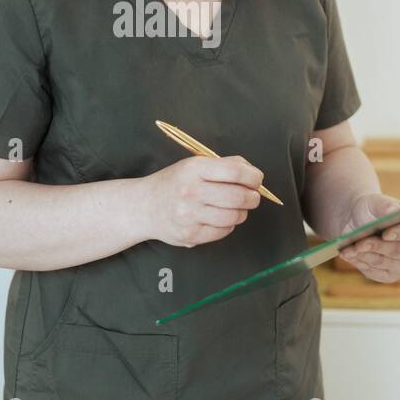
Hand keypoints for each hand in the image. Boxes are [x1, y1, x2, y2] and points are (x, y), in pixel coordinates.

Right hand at [144, 155, 262, 248]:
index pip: (235, 172)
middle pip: (238, 196)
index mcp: (194, 169)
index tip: (257, 180)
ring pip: (234, 216)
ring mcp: (189, 215)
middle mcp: (190, 191)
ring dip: (241, 213)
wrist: (143, 207)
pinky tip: (220, 218)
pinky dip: (228, 225)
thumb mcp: (193, 165)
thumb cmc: (174, 183)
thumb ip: (224, 165)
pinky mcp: (190, 235)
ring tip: (235, 208)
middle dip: (253, 197)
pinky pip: (223, 231)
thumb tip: (252, 172)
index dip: (253, 177)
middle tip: (252, 197)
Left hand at [336, 193, 399, 282]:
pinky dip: (359, 262)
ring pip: (382, 263)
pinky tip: (348, 254)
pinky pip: (373, 272)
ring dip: (363, 255)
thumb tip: (394, 212)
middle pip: (398, 251)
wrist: (357, 222)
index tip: (386, 234)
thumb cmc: (372, 210)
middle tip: (359, 242)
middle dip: (376, 246)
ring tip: (347, 248)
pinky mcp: (387, 276)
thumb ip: (387, 206)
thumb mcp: (377, 202)